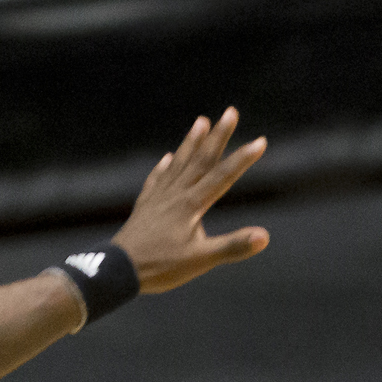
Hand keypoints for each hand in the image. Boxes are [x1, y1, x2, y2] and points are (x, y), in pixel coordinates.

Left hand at [112, 108, 269, 292]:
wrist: (117, 270)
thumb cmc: (161, 266)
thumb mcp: (200, 261)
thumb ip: (232, 247)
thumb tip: (264, 236)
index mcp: (192, 205)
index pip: (223, 176)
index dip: (243, 159)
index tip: (260, 141)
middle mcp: (176, 194)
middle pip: (201, 160)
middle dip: (218, 136)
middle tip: (230, 112)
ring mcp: (158, 198)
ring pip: (179, 163)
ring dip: (191, 142)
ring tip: (201, 121)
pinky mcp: (145, 206)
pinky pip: (156, 180)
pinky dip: (163, 167)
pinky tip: (166, 158)